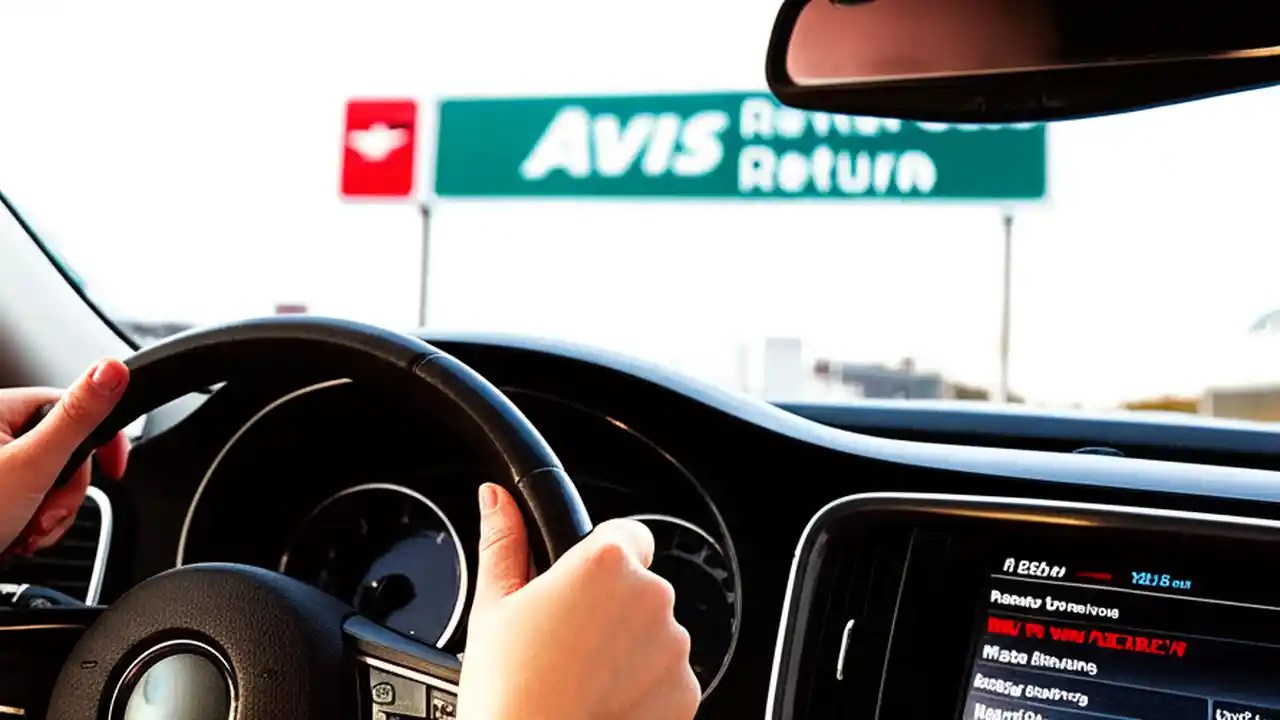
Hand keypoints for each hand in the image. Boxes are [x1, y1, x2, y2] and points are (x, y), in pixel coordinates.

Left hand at [0, 359, 129, 554]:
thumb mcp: (31, 465)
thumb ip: (77, 417)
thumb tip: (113, 369)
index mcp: (0, 409)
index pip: (74, 408)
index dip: (102, 441)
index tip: (115, 469)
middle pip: (65, 451)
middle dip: (64, 493)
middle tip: (46, 514)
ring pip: (51, 481)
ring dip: (48, 514)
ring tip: (26, 531)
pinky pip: (33, 500)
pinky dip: (32, 523)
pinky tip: (17, 536)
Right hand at [458, 483, 700, 719]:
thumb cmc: (509, 692)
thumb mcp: (494, 607)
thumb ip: (504, 542)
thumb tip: (496, 500)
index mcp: (605, 563)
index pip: (629, 532)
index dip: (602, 556)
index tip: (580, 585)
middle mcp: (650, 597)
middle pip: (641, 585)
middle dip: (612, 606)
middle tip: (567, 640)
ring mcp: (674, 646)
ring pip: (655, 632)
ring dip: (630, 647)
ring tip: (581, 676)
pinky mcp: (686, 690)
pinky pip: (668, 675)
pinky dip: (645, 685)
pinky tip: (603, 700)